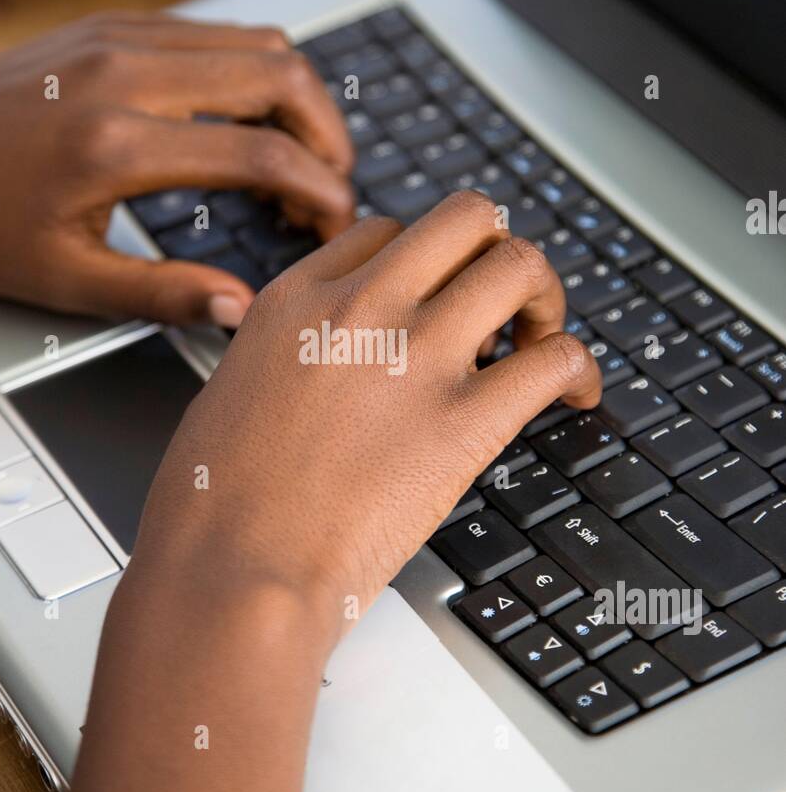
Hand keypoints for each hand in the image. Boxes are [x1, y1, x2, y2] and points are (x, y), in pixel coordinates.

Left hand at [0, 12, 353, 327]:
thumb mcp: (64, 281)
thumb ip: (163, 295)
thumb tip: (243, 308)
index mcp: (115, 145)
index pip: (264, 151)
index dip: (322, 191)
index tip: (336, 223)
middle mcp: (124, 72)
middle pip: (279, 72)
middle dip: (328, 133)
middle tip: (329, 189)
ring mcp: (117, 36)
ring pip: (254, 40)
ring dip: (295, 99)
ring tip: (291, 164)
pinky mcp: (109, 25)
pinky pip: (212, 33)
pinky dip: (252, 75)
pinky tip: (243, 127)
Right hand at [121, 190, 601, 656]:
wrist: (231, 573)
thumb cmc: (211, 508)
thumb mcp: (228, 394)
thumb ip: (282, 360)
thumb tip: (316, 369)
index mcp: (296, 299)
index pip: (385, 231)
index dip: (422, 262)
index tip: (435, 299)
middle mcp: (363, 307)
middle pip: (466, 218)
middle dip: (497, 249)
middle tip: (505, 300)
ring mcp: (416, 356)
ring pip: (520, 264)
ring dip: (545, 296)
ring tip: (541, 339)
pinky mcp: (465, 420)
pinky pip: (556, 358)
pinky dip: (580, 370)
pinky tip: (575, 396)